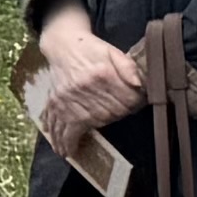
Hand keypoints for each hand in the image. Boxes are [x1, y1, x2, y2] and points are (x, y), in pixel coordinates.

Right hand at [24, 14, 143, 166]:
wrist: (63, 45)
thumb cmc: (92, 50)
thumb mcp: (115, 52)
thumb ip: (129, 67)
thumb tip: (140, 85)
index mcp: (102, 74)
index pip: (125, 101)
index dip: (134, 106)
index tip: (135, 107)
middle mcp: (84, 88)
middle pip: (106, 115)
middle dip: (114, 119)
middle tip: (116, 118)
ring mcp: (68, 96)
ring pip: (83, 124)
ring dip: (85, 138)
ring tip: (78, 151)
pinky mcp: (56, 101)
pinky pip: (59, 124)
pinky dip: (62, 139)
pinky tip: (63, 150)